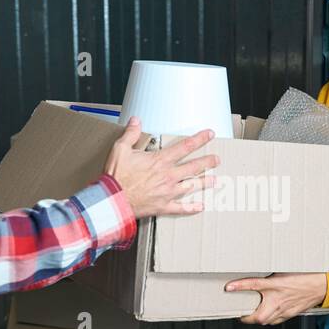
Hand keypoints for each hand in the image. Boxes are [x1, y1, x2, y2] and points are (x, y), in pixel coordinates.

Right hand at [103, 116, 218, 217]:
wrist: (112, 200)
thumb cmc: (116, 176)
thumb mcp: (120, 149)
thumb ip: (131, 134)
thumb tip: (136, 120)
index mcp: (160, 161)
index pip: (185, 147)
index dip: (199, 139)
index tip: (210, 134)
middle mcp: (168, 176)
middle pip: (194, 167)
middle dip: (207, 162)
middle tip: (217, 160)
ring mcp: (167, 192)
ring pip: (192, 186)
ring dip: (205, 183)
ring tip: (215, 181)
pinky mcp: (163, 206)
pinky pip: (181, 208)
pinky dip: (192, 208)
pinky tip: (200, 207)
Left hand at [225, 273, 327, 324]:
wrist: (322, 286)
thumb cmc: (304, 276)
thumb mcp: (284, 270)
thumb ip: (269, 272)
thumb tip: (257, 268)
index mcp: (276, 284)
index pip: (253, 284)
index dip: (239, 286)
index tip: (228, 288)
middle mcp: (279, 299)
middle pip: (258, 316)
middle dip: (247, 317)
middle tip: (240, 312)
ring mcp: (284, 309)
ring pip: (266, 321)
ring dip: (257, 318)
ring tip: (251, 314)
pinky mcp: (290, 314)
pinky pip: (276, 320)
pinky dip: (269, 318)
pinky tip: (267, 313)